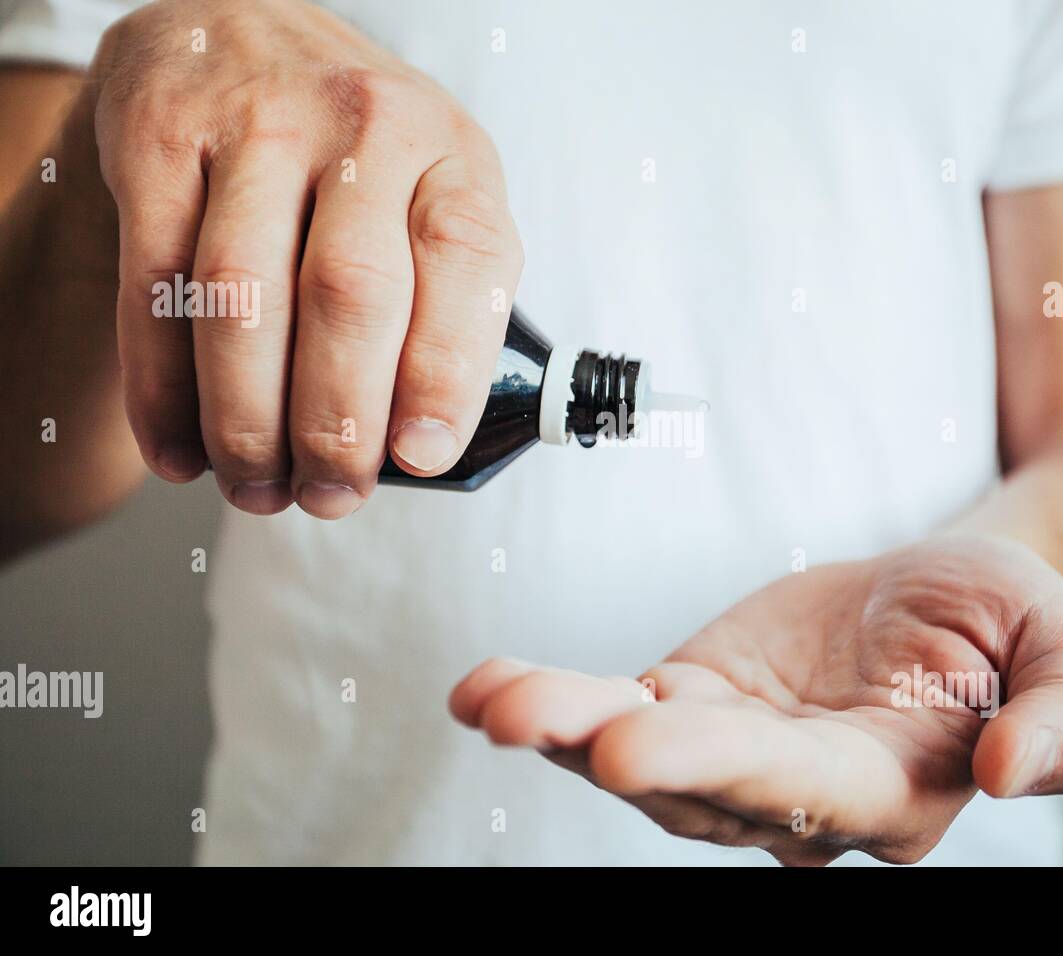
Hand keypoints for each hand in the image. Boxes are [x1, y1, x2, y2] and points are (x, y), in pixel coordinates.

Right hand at [90, 0, 521, 516]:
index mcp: (451, 156)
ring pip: (244, 297)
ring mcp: (259, 125)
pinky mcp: (164, 140)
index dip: (445, 371)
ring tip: (257, 487)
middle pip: (350, 292)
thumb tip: (422, 447)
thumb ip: (452, 303)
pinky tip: (180, 448)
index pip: (466, 262)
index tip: (421, 455)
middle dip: (337, 422)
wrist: (241, 33)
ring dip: (246, 419)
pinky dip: (163, 388)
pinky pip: (156, 283)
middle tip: (330, 493)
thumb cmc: (358, 154)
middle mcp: (364, 127)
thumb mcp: (439, 199)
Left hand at [451, 535, 1062, 865]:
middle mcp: (801, 795)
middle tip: (529, 721)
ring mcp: (734, 756)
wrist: (948, 598)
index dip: (720, 771)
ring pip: (641, 757)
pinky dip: (556, 699)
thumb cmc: (1009, 624)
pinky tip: (489, 689)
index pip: (804, 790)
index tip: (639, 743)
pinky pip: (614, 711)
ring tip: (495, 700)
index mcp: (893, 788)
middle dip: (613, 755)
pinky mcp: (691, 707)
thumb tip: (1016, 773)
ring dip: (564, 728)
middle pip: (699, 786)